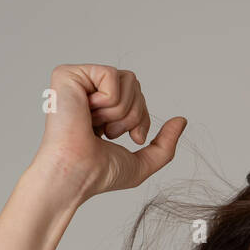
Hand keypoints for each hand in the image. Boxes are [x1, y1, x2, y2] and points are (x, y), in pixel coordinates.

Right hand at [31, 64, 186, 202]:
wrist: (78, 175)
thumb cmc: (100, 173)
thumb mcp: (142, 162)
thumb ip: (165, 144)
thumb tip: (182, 120)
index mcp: (100, 108)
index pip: (138, 96)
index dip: (142, 118)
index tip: (128, 138)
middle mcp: (88, 92)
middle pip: (136, 84)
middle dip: (133, 114)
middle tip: (108, 132)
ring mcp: (76, 82)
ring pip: (128, 79)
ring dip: (120, 111)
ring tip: (95, 125)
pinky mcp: (67, 75)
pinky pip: (111, 75)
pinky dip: (108, 101)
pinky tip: (87, 113)